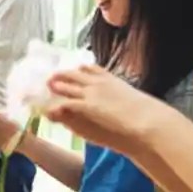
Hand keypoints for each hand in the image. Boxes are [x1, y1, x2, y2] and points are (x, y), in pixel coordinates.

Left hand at [41, 65, 168, 155]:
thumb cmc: (150, 116)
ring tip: (41, 91)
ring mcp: (91, 94)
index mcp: (112, 80)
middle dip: (59, 76)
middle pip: (72, 74)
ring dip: (53, 88)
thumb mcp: (135, 103)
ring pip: (65, 86)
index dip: (77, 70)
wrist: (151, 123)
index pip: (89, 69)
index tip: (70, 71)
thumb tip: (120, 105)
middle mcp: (98, 83)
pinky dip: (55, 108)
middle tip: (48, 79)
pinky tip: (48, 112)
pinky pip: (64, 104)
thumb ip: (122, 100)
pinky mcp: (86, 106)